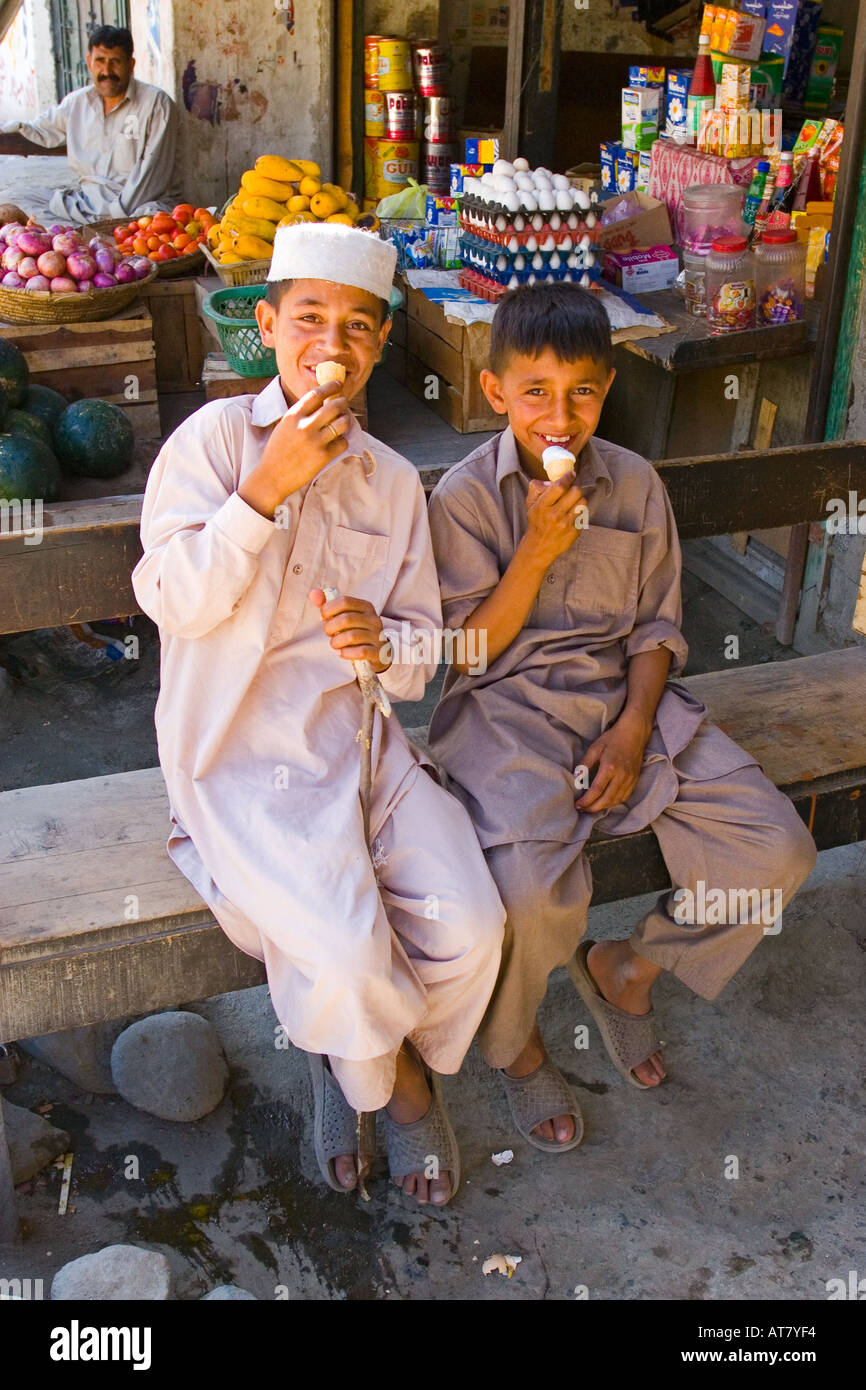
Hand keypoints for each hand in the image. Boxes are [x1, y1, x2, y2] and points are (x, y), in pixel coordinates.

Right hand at [238, 381, 351, 517]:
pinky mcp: (324, 456)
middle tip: (345, 403)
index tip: (338, 385)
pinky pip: (342, 443)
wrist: (272, 477)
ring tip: (343, 422)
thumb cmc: (277, 452)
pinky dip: (342, 442)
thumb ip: (300, 415)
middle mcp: (305, 426)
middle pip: (334, 406)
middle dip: (343, 402)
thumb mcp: (284, 427)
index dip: (330, 387)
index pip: (316, 394)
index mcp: (293, 416)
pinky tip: (337, 443)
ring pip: (342, 423)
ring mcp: (316, 441)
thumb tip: (321, 403)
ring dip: (346, 420)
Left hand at [309, 589, 390, 672]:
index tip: (322, 617)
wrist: (376, 652)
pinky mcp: (378, 652)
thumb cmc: (354, 631)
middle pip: (346, 619)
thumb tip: (313, 593)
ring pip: (351, 636)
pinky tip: (342, 653)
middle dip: (330, 627)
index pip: (344, 601)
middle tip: (328, 633)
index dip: (328, 609)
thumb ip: (327, 605)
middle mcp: (374, 619)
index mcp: (366, 607)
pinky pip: (360, 651)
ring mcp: (377, 636)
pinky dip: (346, 653)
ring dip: (336, 642)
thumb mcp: (343, 616)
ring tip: (335, 644)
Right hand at [523, 474, 586, 568]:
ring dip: (578, 500)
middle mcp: (554, 515)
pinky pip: (583, 515)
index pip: (559, 487)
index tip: (571, 474)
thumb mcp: (530, 504)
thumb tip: (549, 480)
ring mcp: (565, 524)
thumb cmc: (536, 521)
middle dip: (574, 488)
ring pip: (582, 502)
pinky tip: (572, 515)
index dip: (568, 477)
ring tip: (572, 503)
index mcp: (542, 506)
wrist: (539, 546)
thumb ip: (536, 488)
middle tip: (570, 491)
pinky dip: (579, 512)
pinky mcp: (574, 531)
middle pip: (575, 492)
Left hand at [575, 708, 651, 813]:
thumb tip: (576, 780)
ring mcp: (630, 779)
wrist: (634, 733)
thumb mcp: (595, 748)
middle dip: (593, 808)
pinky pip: (624, 797)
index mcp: (610, 767)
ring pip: (616, 800)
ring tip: (591, 807)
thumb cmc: (612, 738)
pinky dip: (614, 802)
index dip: (586, 801)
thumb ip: (585, 765)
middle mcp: (622, 776)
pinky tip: (605, 802)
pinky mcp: (635, 780)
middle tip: (582, 809)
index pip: (596, 790)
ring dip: (603, 807)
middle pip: (607, 799)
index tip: (577, 805)